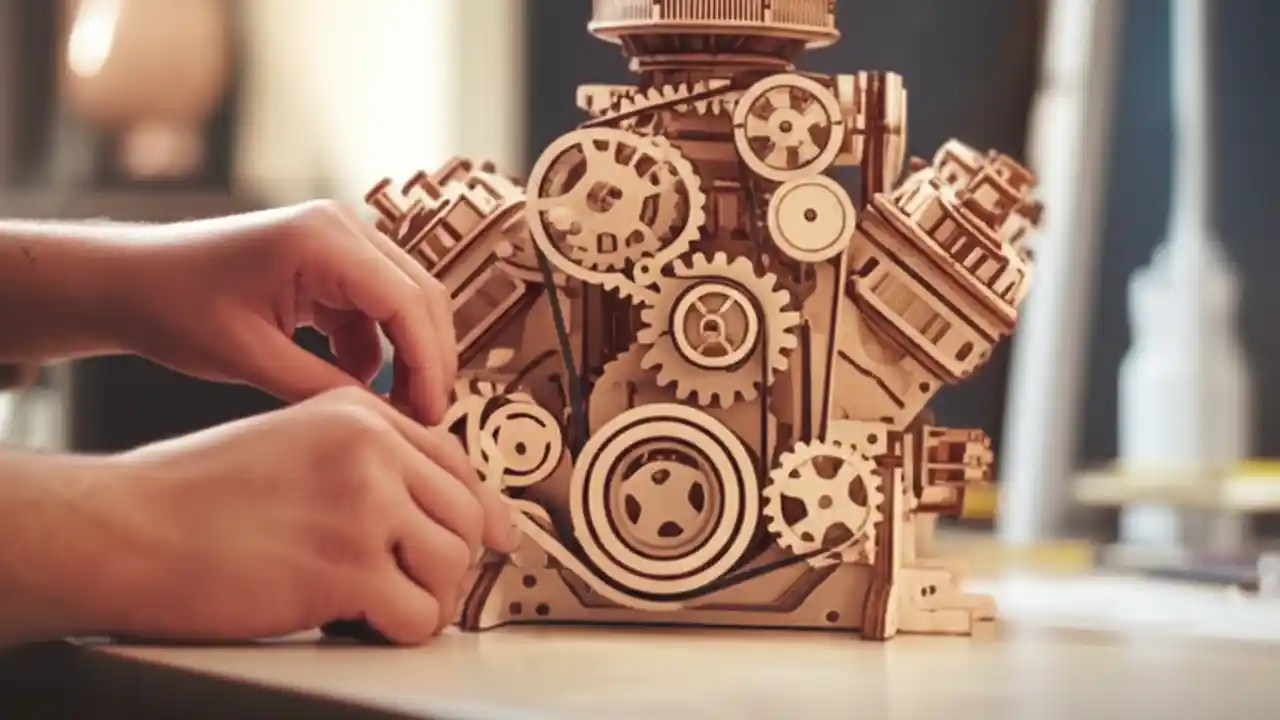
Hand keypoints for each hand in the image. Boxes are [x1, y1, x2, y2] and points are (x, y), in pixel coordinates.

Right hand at [83, 388, 518, 643]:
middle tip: (425, 582)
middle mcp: (370, 450)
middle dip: (454, 557)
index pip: (454, 460)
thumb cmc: (189, 493)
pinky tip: (372, 625)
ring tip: (389, 604)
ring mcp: (363, 505)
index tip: (493, 534)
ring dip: (430, 595)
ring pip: (455, 562)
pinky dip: (406, 629)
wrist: (125, 527)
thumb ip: (359, 461)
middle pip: (468, 512)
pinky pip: (421, 613)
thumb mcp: (289, 443)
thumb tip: (422, 504)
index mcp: (357, 414)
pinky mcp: (348, 568)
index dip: (478, 507)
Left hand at [115, 201, 456, 424]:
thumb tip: (386, 420)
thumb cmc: (175, 309)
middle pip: (421, 296)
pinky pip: (376, 308)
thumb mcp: (250, 358)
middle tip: (425, 419)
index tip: (432, 415)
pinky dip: (376, 348)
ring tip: (396, 410)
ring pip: (405, 303)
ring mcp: (340, 241)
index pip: (407, 302)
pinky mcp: (331, 263)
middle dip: (429, 359)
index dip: (429, 362)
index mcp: (323, 240)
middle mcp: (343, 228)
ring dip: (406, 355)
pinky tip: (356, 384)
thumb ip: (323, 386)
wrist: (130, 281)